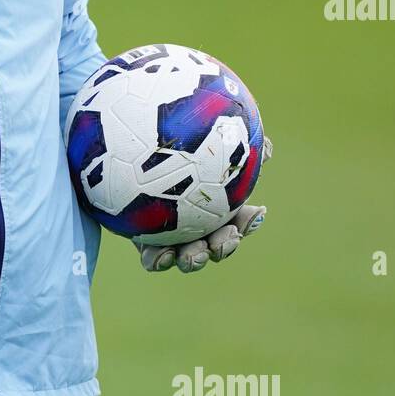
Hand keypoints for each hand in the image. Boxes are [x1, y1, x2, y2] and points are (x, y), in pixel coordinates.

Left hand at [134, 136, 271, 273]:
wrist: (127, 152)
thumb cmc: (173, 141)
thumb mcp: (205, 135)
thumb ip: (233, 139)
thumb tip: (267, 148)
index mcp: (218, 206)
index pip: (241, 217)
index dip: (250, 219)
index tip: (256, 211)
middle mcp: (200, 225)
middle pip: (220, 243)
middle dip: (226, 245)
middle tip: (225, 238)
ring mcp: (175, 237)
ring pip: (191, 256)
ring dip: (196, 259)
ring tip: (194, 254)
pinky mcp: (147, 243)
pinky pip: (154, 258)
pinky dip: (159, 260)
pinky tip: (160, 255)